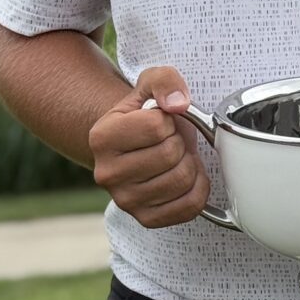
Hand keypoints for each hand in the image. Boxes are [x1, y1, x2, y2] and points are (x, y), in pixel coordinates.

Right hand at [86, 66, 212, 227]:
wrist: (134, 146)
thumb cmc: (144, 115)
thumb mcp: (149, 84)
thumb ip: (164, 81)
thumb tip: (178, 103)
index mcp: (102, 137)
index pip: (157, 126)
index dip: (169, 120)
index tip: (160, 122)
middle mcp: (106, 174)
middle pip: (170, 154)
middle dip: (179, 142)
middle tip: (170, 141)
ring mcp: (125, 200)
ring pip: (182, 179)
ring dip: (189, 163)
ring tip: (175, 157)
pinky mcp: (146, 219)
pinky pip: (190, 205)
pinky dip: (198, 187)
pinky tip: (185, 176)